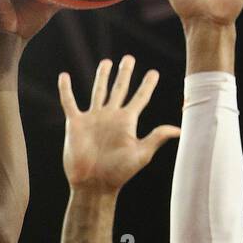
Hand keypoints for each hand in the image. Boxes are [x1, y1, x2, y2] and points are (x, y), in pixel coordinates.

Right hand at [58, 56, 179, 192]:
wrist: (94, 184)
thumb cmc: (118, 173)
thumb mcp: (141, 154)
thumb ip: (156, 138)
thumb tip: (179, 130)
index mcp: (127, 122)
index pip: (140, 98)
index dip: (147, 85)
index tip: (154, 72)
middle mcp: (111, 117)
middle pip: (119, 89)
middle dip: (124, 73)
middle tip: (129, 58)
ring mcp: (93, 119)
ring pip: (98, 91)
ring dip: (102, 77)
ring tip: (106, 62)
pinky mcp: (76, 124)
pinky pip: (69, 102)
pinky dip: (65, 89)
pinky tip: (63, 76)